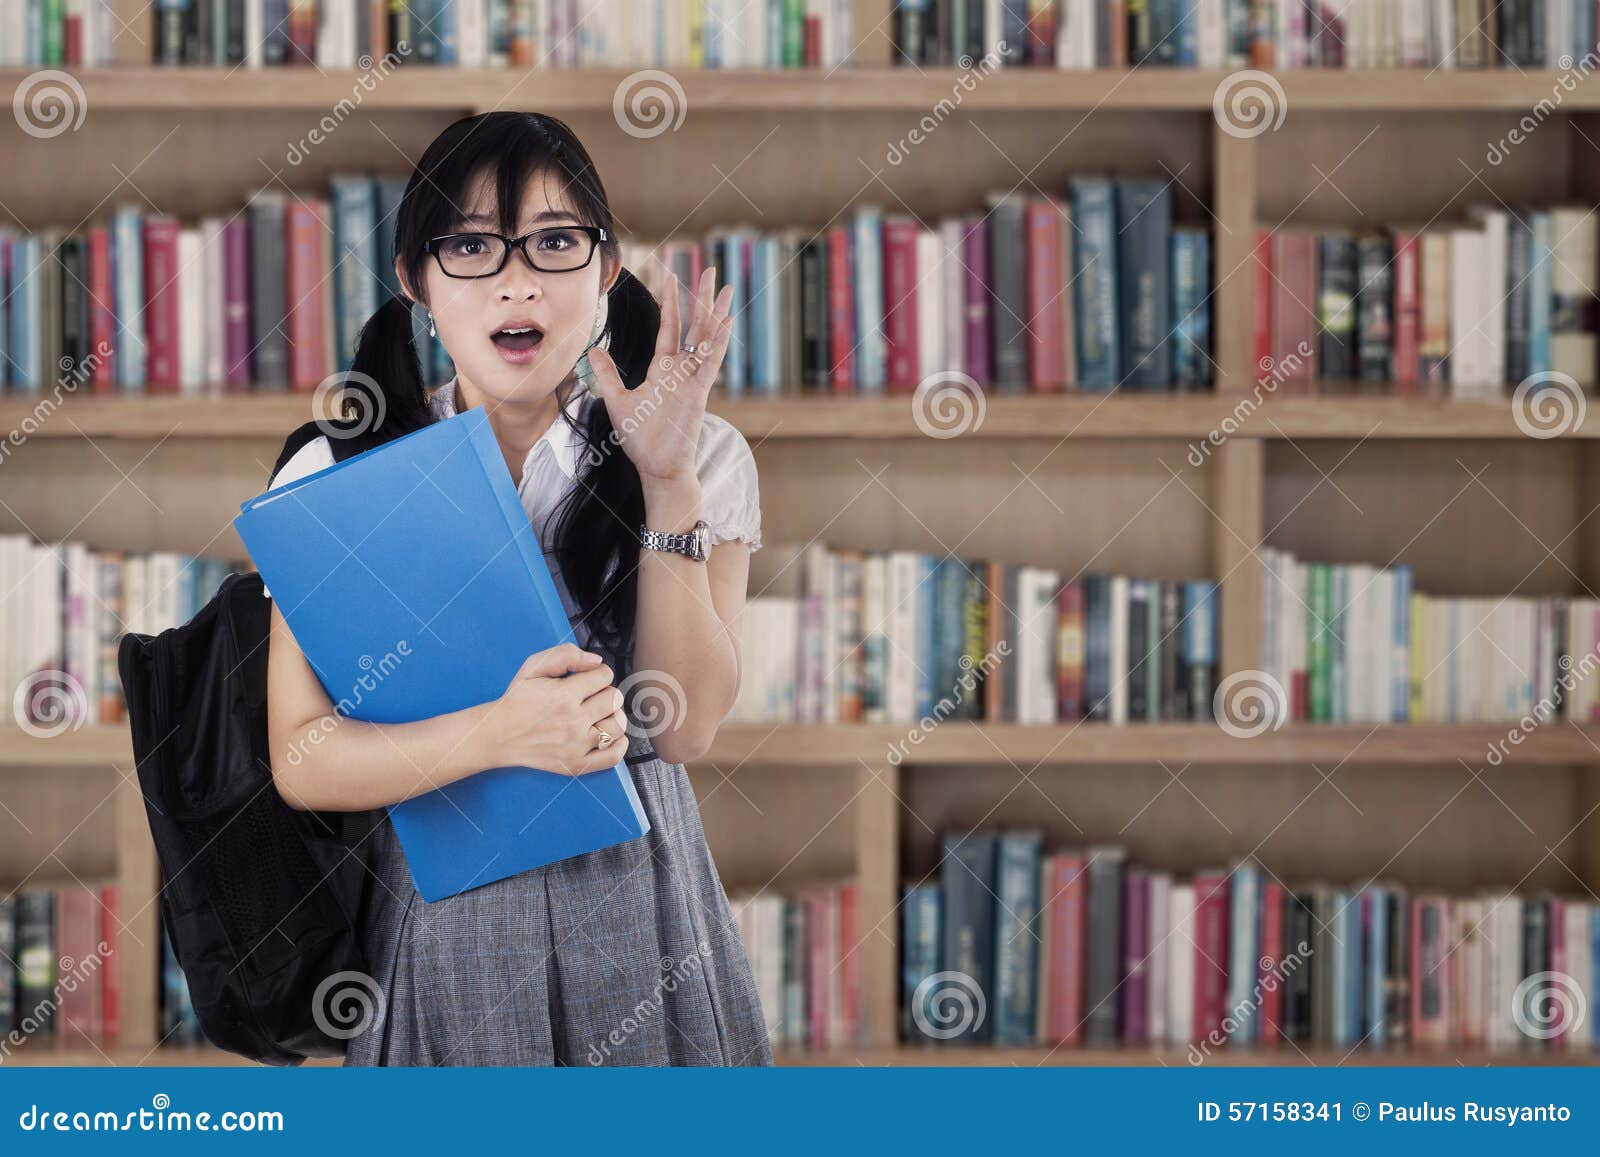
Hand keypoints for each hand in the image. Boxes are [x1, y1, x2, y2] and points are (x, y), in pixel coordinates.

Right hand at [478, 643, 629, 775]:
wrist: (498, 734)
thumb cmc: (517, 699)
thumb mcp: (533, 666)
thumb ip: (565, 655)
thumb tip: (597, 661)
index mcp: (564, 695)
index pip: (604, 676)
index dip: (597, 673)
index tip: (588, 679)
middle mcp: (573, 721)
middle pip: (614, 699)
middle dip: (605, 692)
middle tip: (591, 696)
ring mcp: (576, 746)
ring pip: (618, 726)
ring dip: (613, 716)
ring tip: (600, 714)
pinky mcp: (576, 765)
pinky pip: (612, 757)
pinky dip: (619, 745)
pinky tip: (611, 735)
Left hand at [586, 264, 733, 485]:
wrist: (657, 467)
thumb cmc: (641, 440)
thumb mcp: (617, 401)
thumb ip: (608, 374)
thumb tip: (591, 351)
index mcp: (662, 370)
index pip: (670, 327)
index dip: (671, 301)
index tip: (672, 276)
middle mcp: (681, 370)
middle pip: (695, 324)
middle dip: (701, 296)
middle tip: (708, 268)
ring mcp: (692, 379)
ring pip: (707, 337)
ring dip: (715, 311)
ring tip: (724, 285)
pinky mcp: (698, 392)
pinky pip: (710, 362)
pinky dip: (719, 341)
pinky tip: (727, 321)